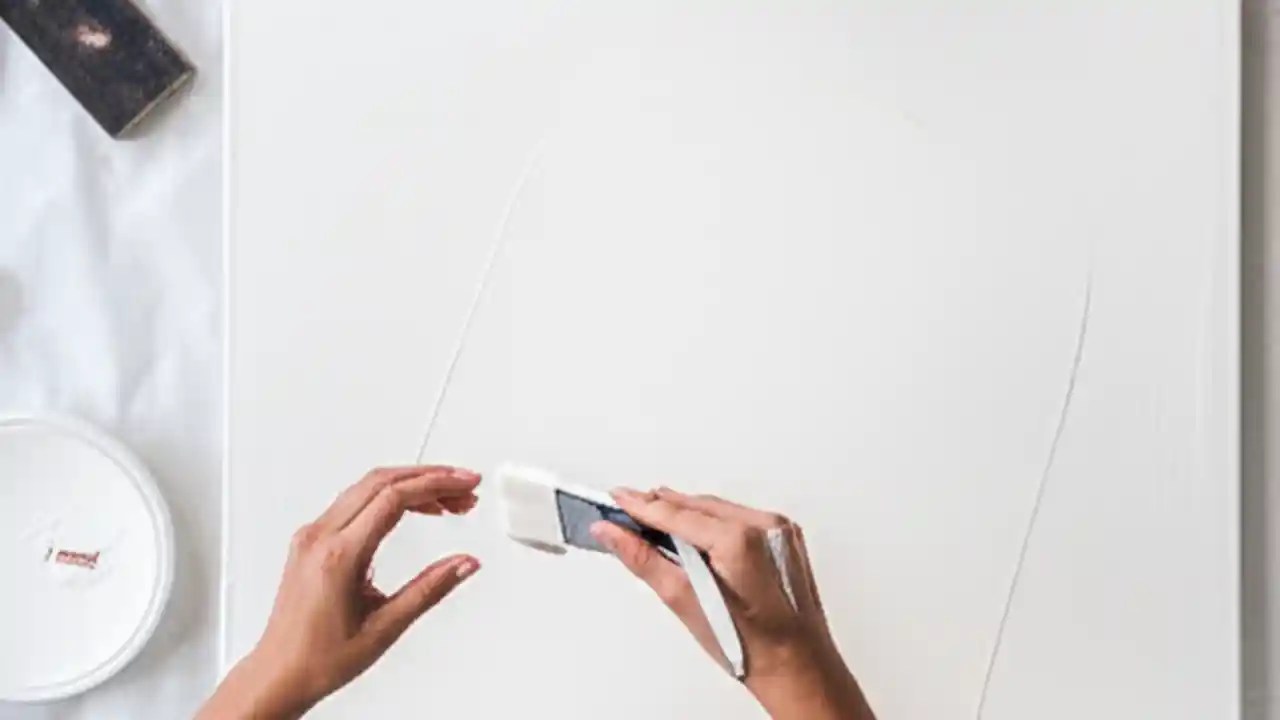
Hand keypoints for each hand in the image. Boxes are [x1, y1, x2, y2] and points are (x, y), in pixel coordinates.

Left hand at [197, 466, 482, 718]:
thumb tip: (464, 563)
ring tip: (448, 500)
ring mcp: (312, 536)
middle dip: (429, 478)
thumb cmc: (319, 658)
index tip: (465, 484)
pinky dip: (389, 497)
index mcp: (338, 556)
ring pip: (367, 487)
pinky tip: (413, 508)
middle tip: (464, 486)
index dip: (436, 484)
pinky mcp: (311, 540)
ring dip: (410, 485)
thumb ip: (429, 589)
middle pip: (381, 481)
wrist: (280, 673)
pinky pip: (353, 501)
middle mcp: (319, 537)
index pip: (393, 498)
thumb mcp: (385, 627)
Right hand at [592, 487, 874, 719]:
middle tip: (627, 510)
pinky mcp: (785, 535)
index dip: (640, 505)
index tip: (617, 498)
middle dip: (661, 507)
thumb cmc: (753, 648)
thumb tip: (612, 534)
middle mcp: (764, 526)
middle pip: (697, 506)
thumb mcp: (686, 603)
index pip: (676, 513)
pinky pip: (739, 518)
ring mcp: (779, 529)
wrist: (798, 666)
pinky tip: (695, 537)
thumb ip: (644, 560)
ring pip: (717, 510)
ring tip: (655, 525)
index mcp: (741, 540)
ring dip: (686, 515)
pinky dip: (713, 524)